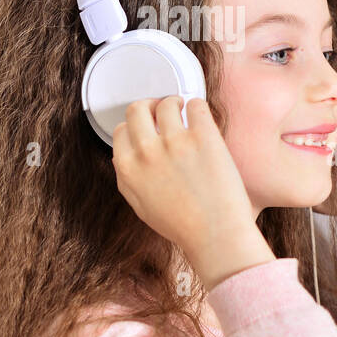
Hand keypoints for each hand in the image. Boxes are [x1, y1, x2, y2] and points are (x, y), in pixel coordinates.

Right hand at [112, 96, 256, 253]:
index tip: (146, 125)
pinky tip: (200, 112)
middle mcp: (147, 151)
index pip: (121, 130)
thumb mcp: (141, 206)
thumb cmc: (184, 226)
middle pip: (138, 109)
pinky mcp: (203, 137)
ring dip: (174, 101)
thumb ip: (129, 180)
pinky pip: (196, 105)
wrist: (216, 235)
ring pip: (166, 103)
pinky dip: (197, 104)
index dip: (133, 125)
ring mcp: (175, 142)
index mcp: (128, 168)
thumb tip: (125, 159)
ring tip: (184, 106)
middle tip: (162, 107)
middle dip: (148, 105)